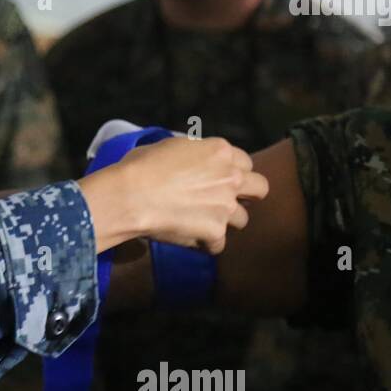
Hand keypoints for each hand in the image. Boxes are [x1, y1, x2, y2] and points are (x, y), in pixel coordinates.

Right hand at [78, 136, 267, 252]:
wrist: (130, 195)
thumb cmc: (140, 166)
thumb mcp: (170, 146)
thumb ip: (192, 154)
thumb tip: (190, 163)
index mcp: (220, 151)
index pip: (245, 162)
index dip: (231, 171)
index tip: (218, 179)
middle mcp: (231, 177)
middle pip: (260, 188)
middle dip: (247, 195)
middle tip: (226, 201)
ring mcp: (226, 206)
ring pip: (242, 220)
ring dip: (224, 222)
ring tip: (202, 223)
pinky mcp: (215, 231)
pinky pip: (218, 244)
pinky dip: (206, 243)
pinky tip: (190, 238)